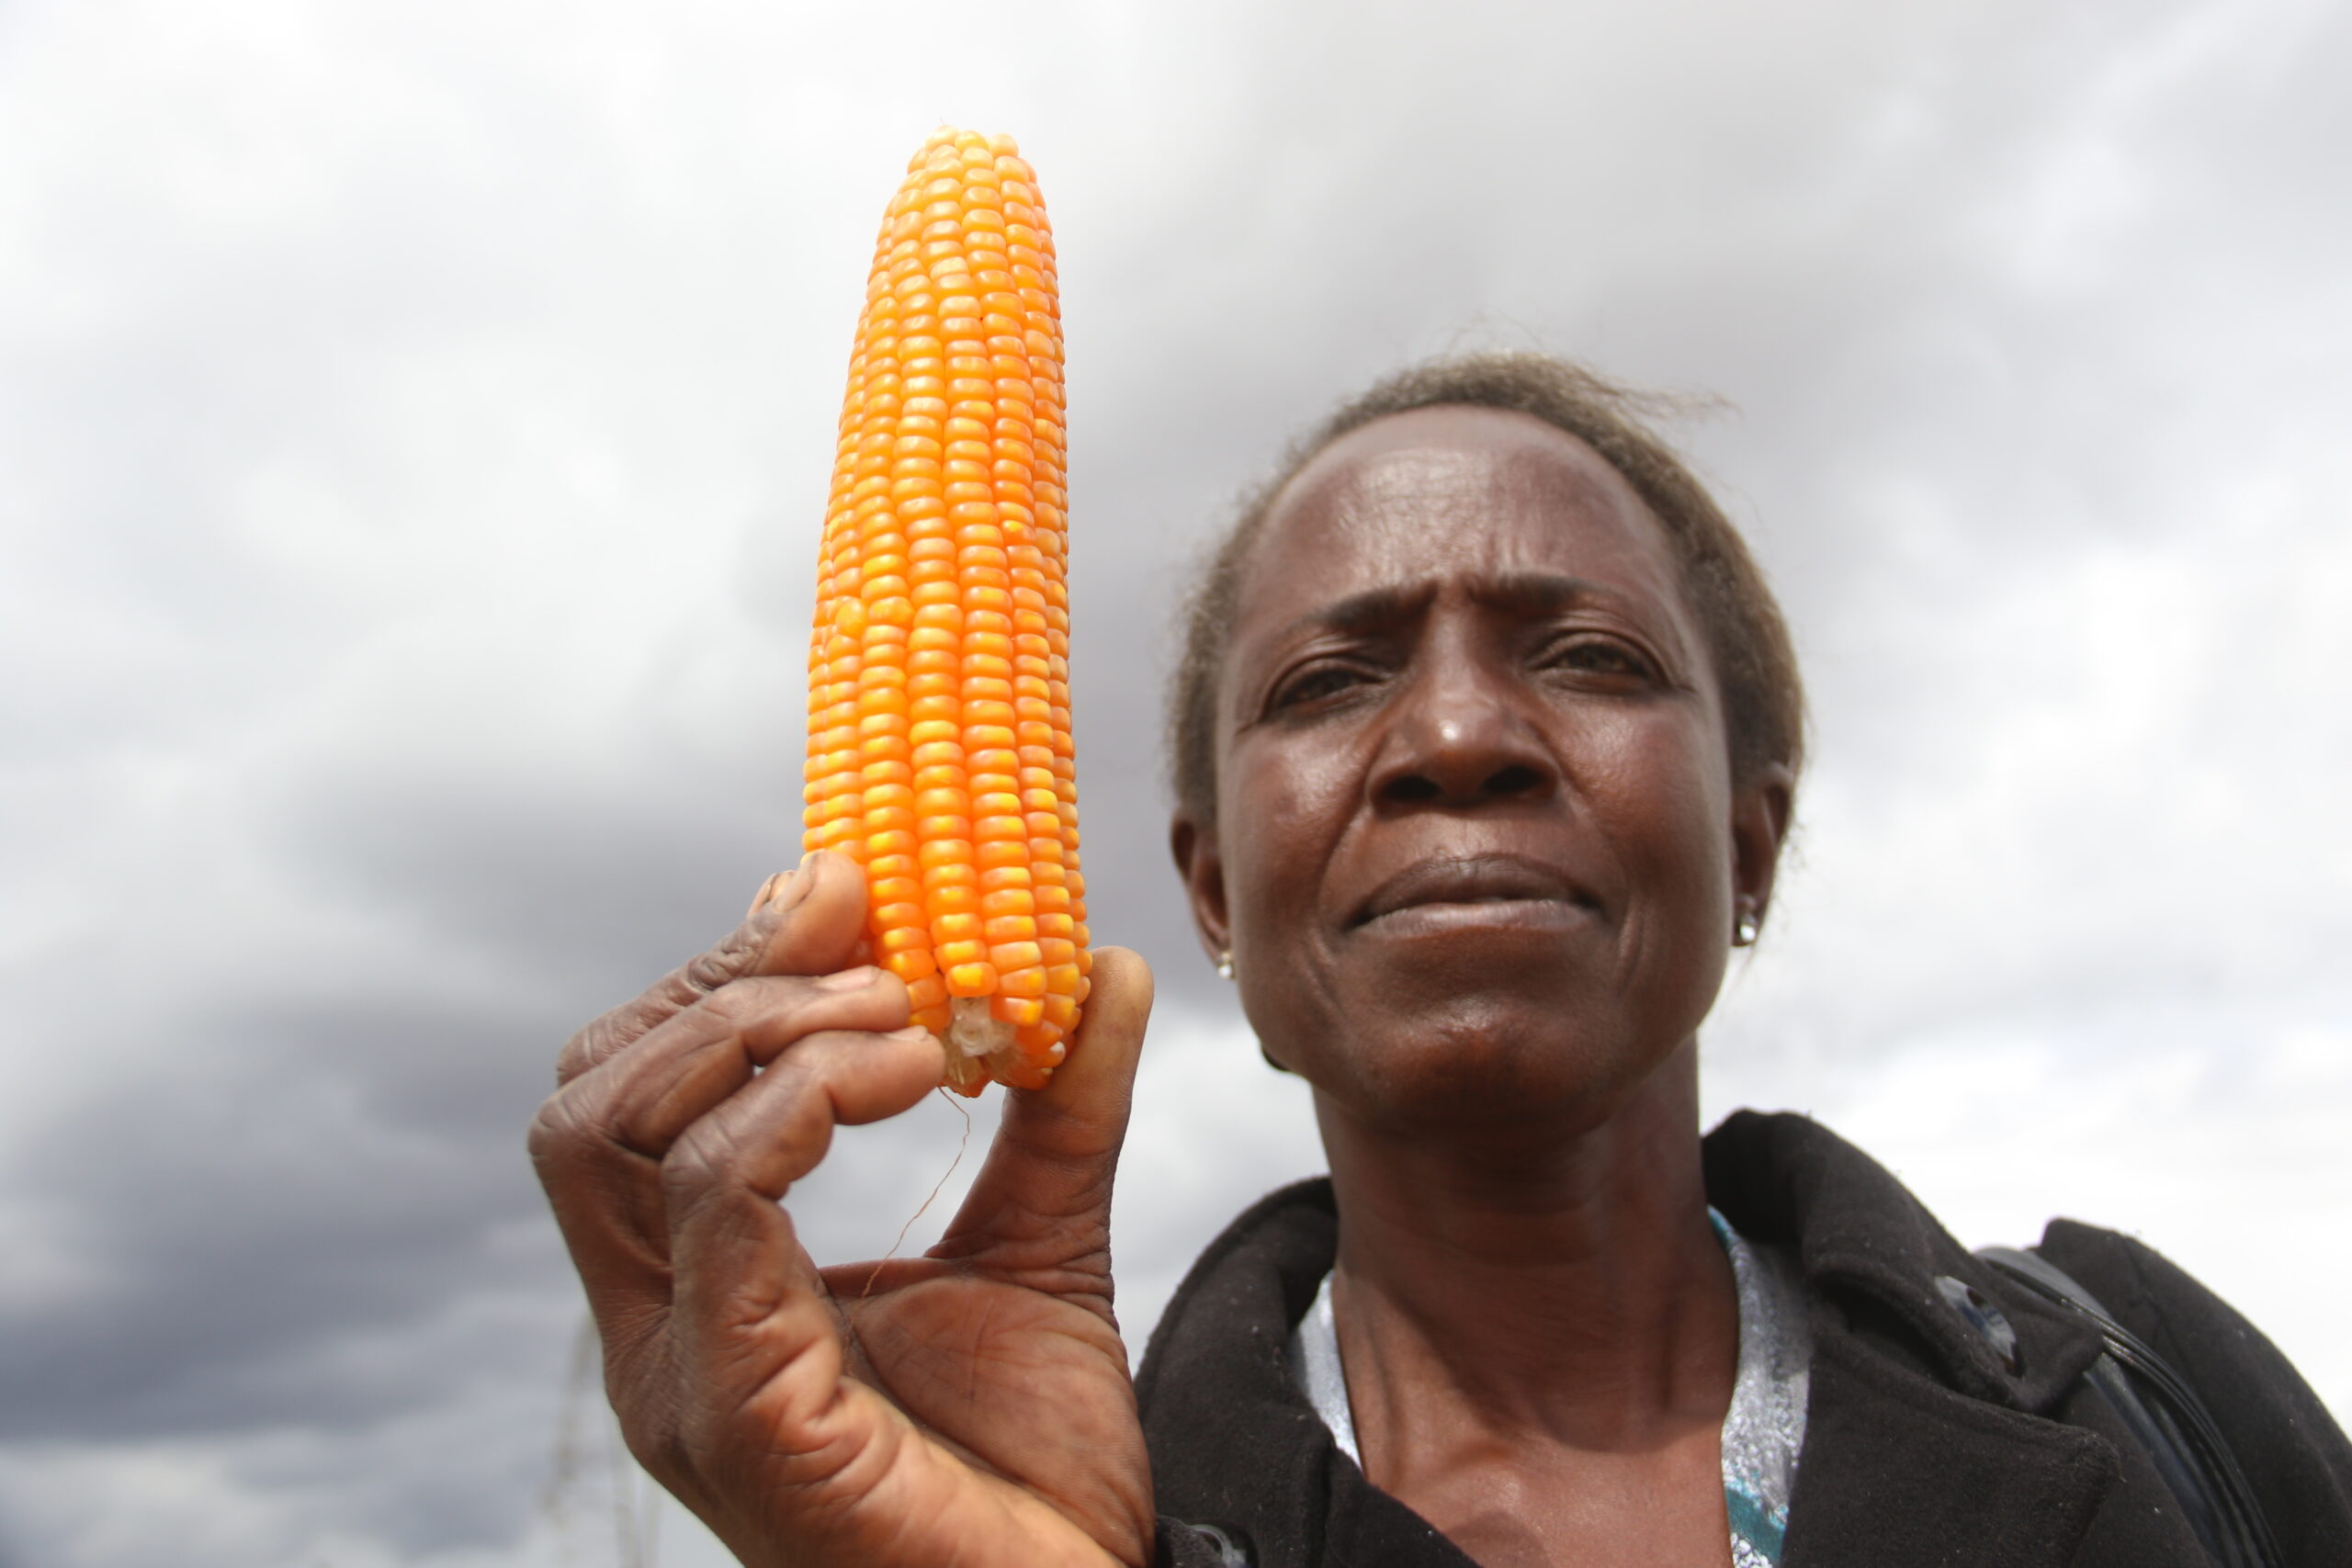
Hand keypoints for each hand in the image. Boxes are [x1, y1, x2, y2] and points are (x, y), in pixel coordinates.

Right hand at [528, 851, 1157, 1567]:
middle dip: (726, 984)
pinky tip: (909, 1080)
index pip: (637, 1088)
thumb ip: (1059, 1110)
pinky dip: (797, 1106)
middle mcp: (658, 1326)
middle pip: (598, 1091)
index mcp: (703, 1284)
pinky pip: (712, 1206)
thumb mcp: (1046, 1245)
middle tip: (873, 947)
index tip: (844, 893)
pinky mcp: (733, 1408)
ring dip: (767, 1032)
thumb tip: (1100, 960)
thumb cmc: (1036, 1467)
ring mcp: (679, 1371)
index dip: (725, 972)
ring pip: (624, 1132)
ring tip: (911, 1027)